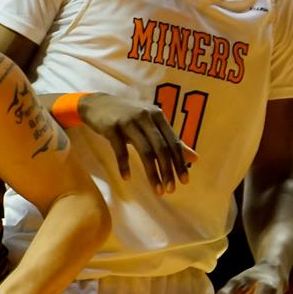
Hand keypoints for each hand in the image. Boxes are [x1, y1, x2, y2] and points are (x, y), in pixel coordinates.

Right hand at [77, 92, 198, 195]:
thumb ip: (170, 140)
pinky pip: (120, 150)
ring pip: (145, 151)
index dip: (180, 162)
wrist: (97, 103)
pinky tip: (127, 178)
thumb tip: (195, 158)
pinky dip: (124, 165)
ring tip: (156, 190)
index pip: (173, 142)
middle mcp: (146, 117)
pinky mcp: (112, 127)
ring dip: (152, 173)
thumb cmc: (127, 116)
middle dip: (168, 171)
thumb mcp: (150, 125)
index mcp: (158, 116)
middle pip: (161, 148)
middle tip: (170, 190)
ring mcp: (128, 122)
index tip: (184, 181)